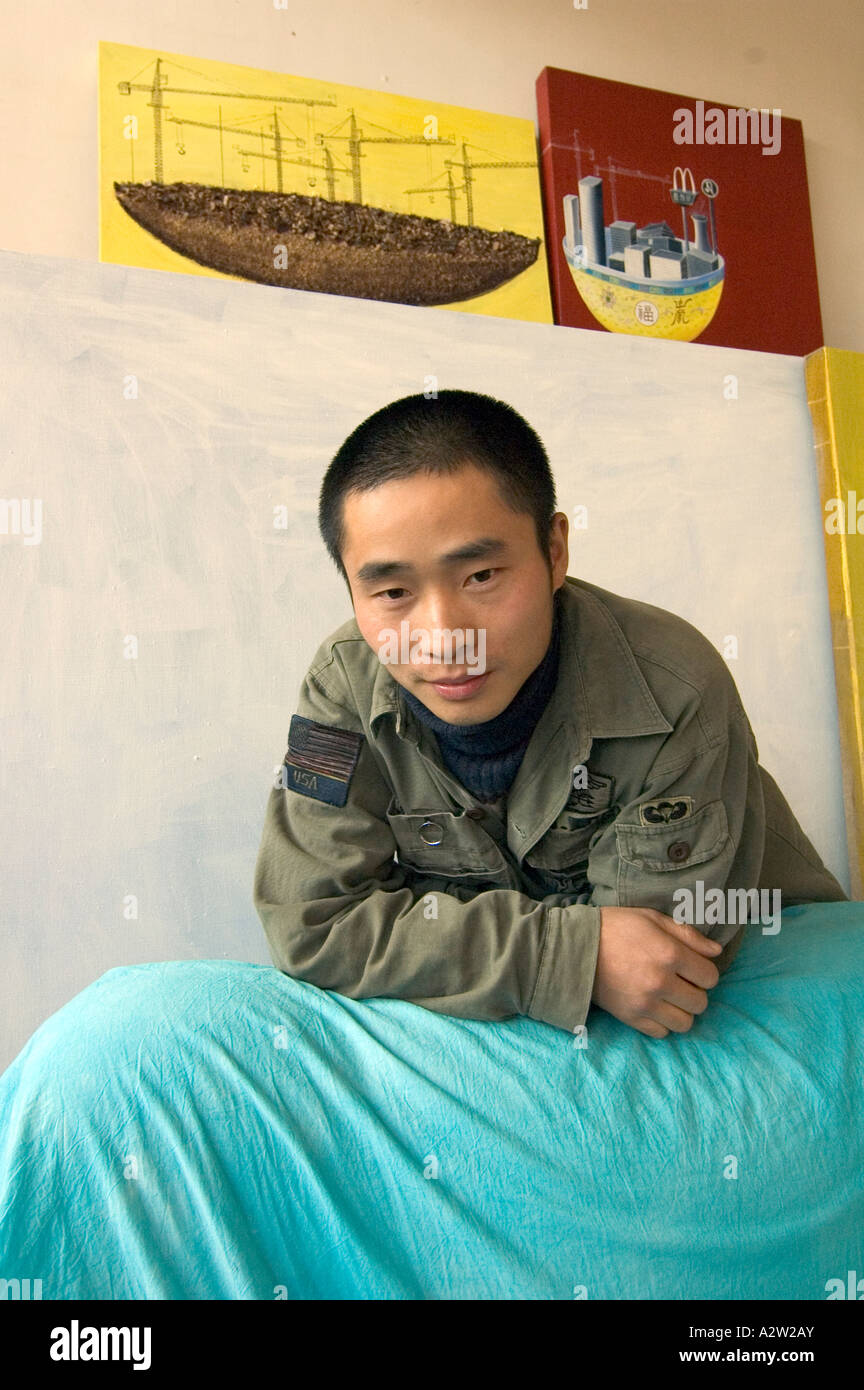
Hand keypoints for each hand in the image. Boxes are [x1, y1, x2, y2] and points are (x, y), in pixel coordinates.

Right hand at [591, 907, 722, 1037]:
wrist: (576, 947)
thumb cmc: (616, 927)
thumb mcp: (653, 919)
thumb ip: (688, 935)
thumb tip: (716, 952)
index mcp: (670, 954)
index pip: (710, 977)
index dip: (705, 971)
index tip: (692, 967)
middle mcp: (661, 982)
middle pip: (700, 1002)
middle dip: (695, 992)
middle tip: (680, 981)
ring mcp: (645, 1004)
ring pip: (685, 1023)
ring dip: (681, 1010)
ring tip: (669, 997)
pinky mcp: (631, 1018)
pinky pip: (662, 1033)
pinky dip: (662, 1022)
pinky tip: (654, 1007)